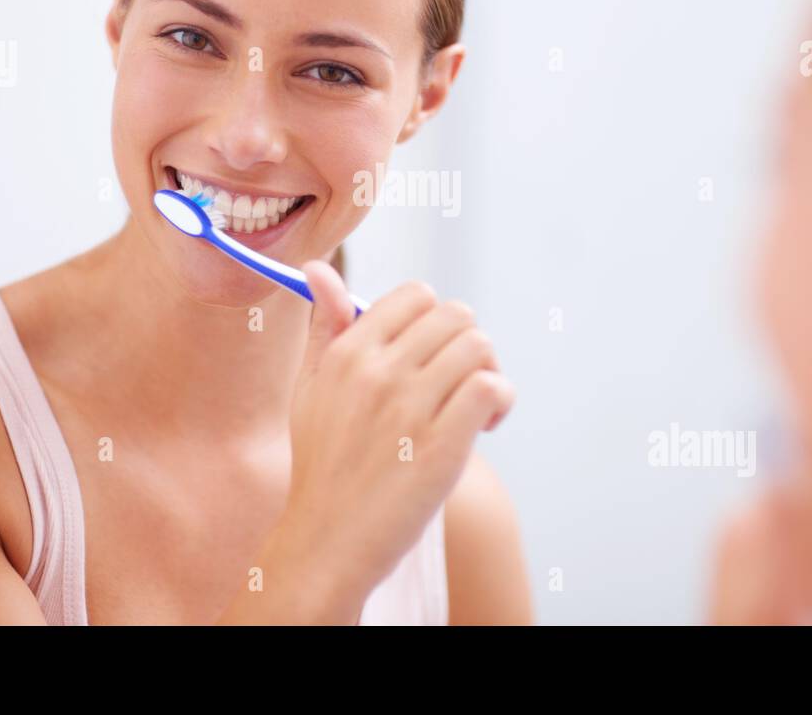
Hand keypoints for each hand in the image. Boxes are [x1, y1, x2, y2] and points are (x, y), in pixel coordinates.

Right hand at [279, 260, 514, 607]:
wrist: (327, 542)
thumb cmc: (323, 465)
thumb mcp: (310, 388)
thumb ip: (325, 325)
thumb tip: (319, 268)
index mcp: (346, 352)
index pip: (416, 295)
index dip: (434, 322)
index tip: (432, 357)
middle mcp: (377, 372)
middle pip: (456, 315)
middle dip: (467, 345)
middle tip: (459, 384)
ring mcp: (410, 408)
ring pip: (478, 346)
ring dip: (489, 373)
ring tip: (475, 408)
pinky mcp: (442, 445)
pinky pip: (491, 388)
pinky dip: (500, 400)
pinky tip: (485, 425)